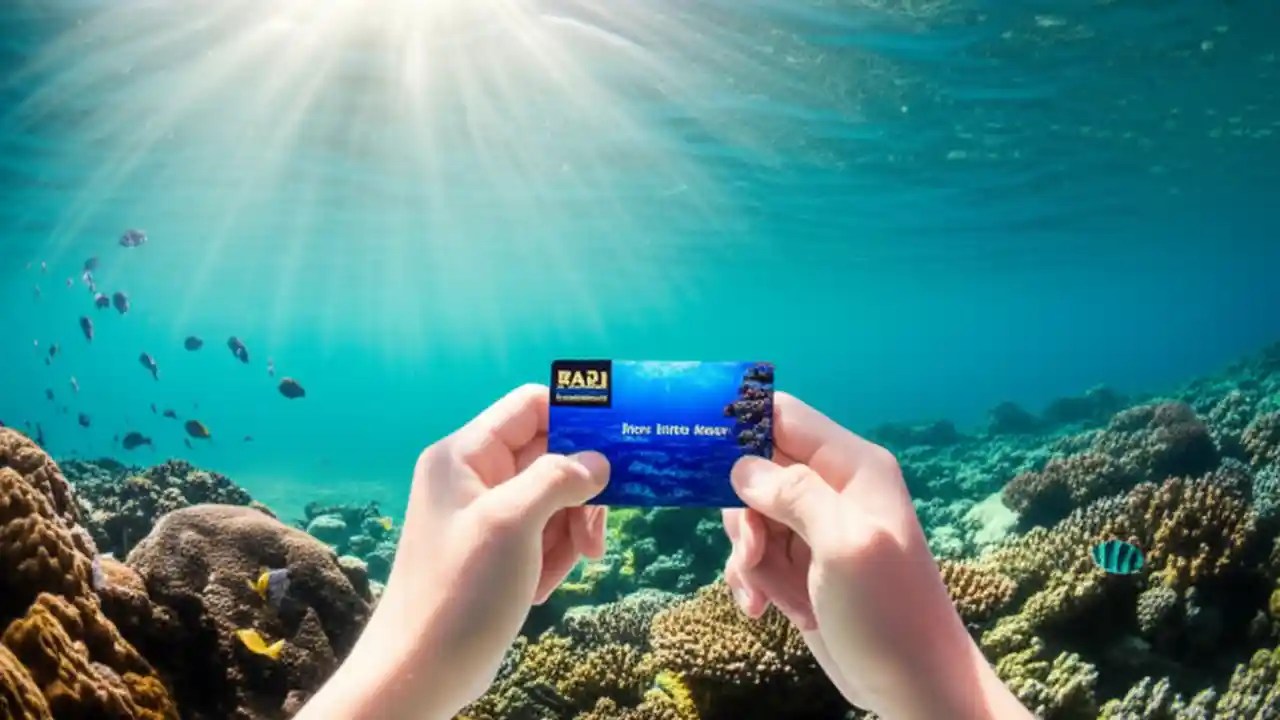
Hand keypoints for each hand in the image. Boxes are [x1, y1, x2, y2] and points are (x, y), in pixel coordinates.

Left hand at [300, 384, 609, 719]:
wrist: (421, 672)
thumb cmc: (460, 590)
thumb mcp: (512, 522)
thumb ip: (557, 478)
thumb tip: (598, 461)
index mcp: (466, 455)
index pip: (531, 407)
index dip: (576, 418)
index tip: (618, 447)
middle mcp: (474, 477)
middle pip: (551, 455)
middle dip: (580, 492)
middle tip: (595, 533)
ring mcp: (485, 515)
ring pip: (554, 498)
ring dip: (571, 530)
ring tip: (568, 567)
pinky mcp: (497, 551)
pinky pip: (543, 534)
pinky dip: (554, 555)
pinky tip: (541, 587)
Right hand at [722, 393, 1029, 718]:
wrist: (912, 687)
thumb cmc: (889, 612)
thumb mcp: (844, 544)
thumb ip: (795, 493)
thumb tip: (742, 466)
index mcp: (851, 466)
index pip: (783, 416)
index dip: (739, 425)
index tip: (694, 448)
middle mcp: (833, 488)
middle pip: (756, 469)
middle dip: (742, 513)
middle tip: (753, 551)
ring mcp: (816, 528)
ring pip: (750, 516)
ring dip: (747, 556)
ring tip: (769, 592)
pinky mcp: (802, 565)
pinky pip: (756, 555)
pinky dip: (750, 579)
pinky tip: (762, 608)